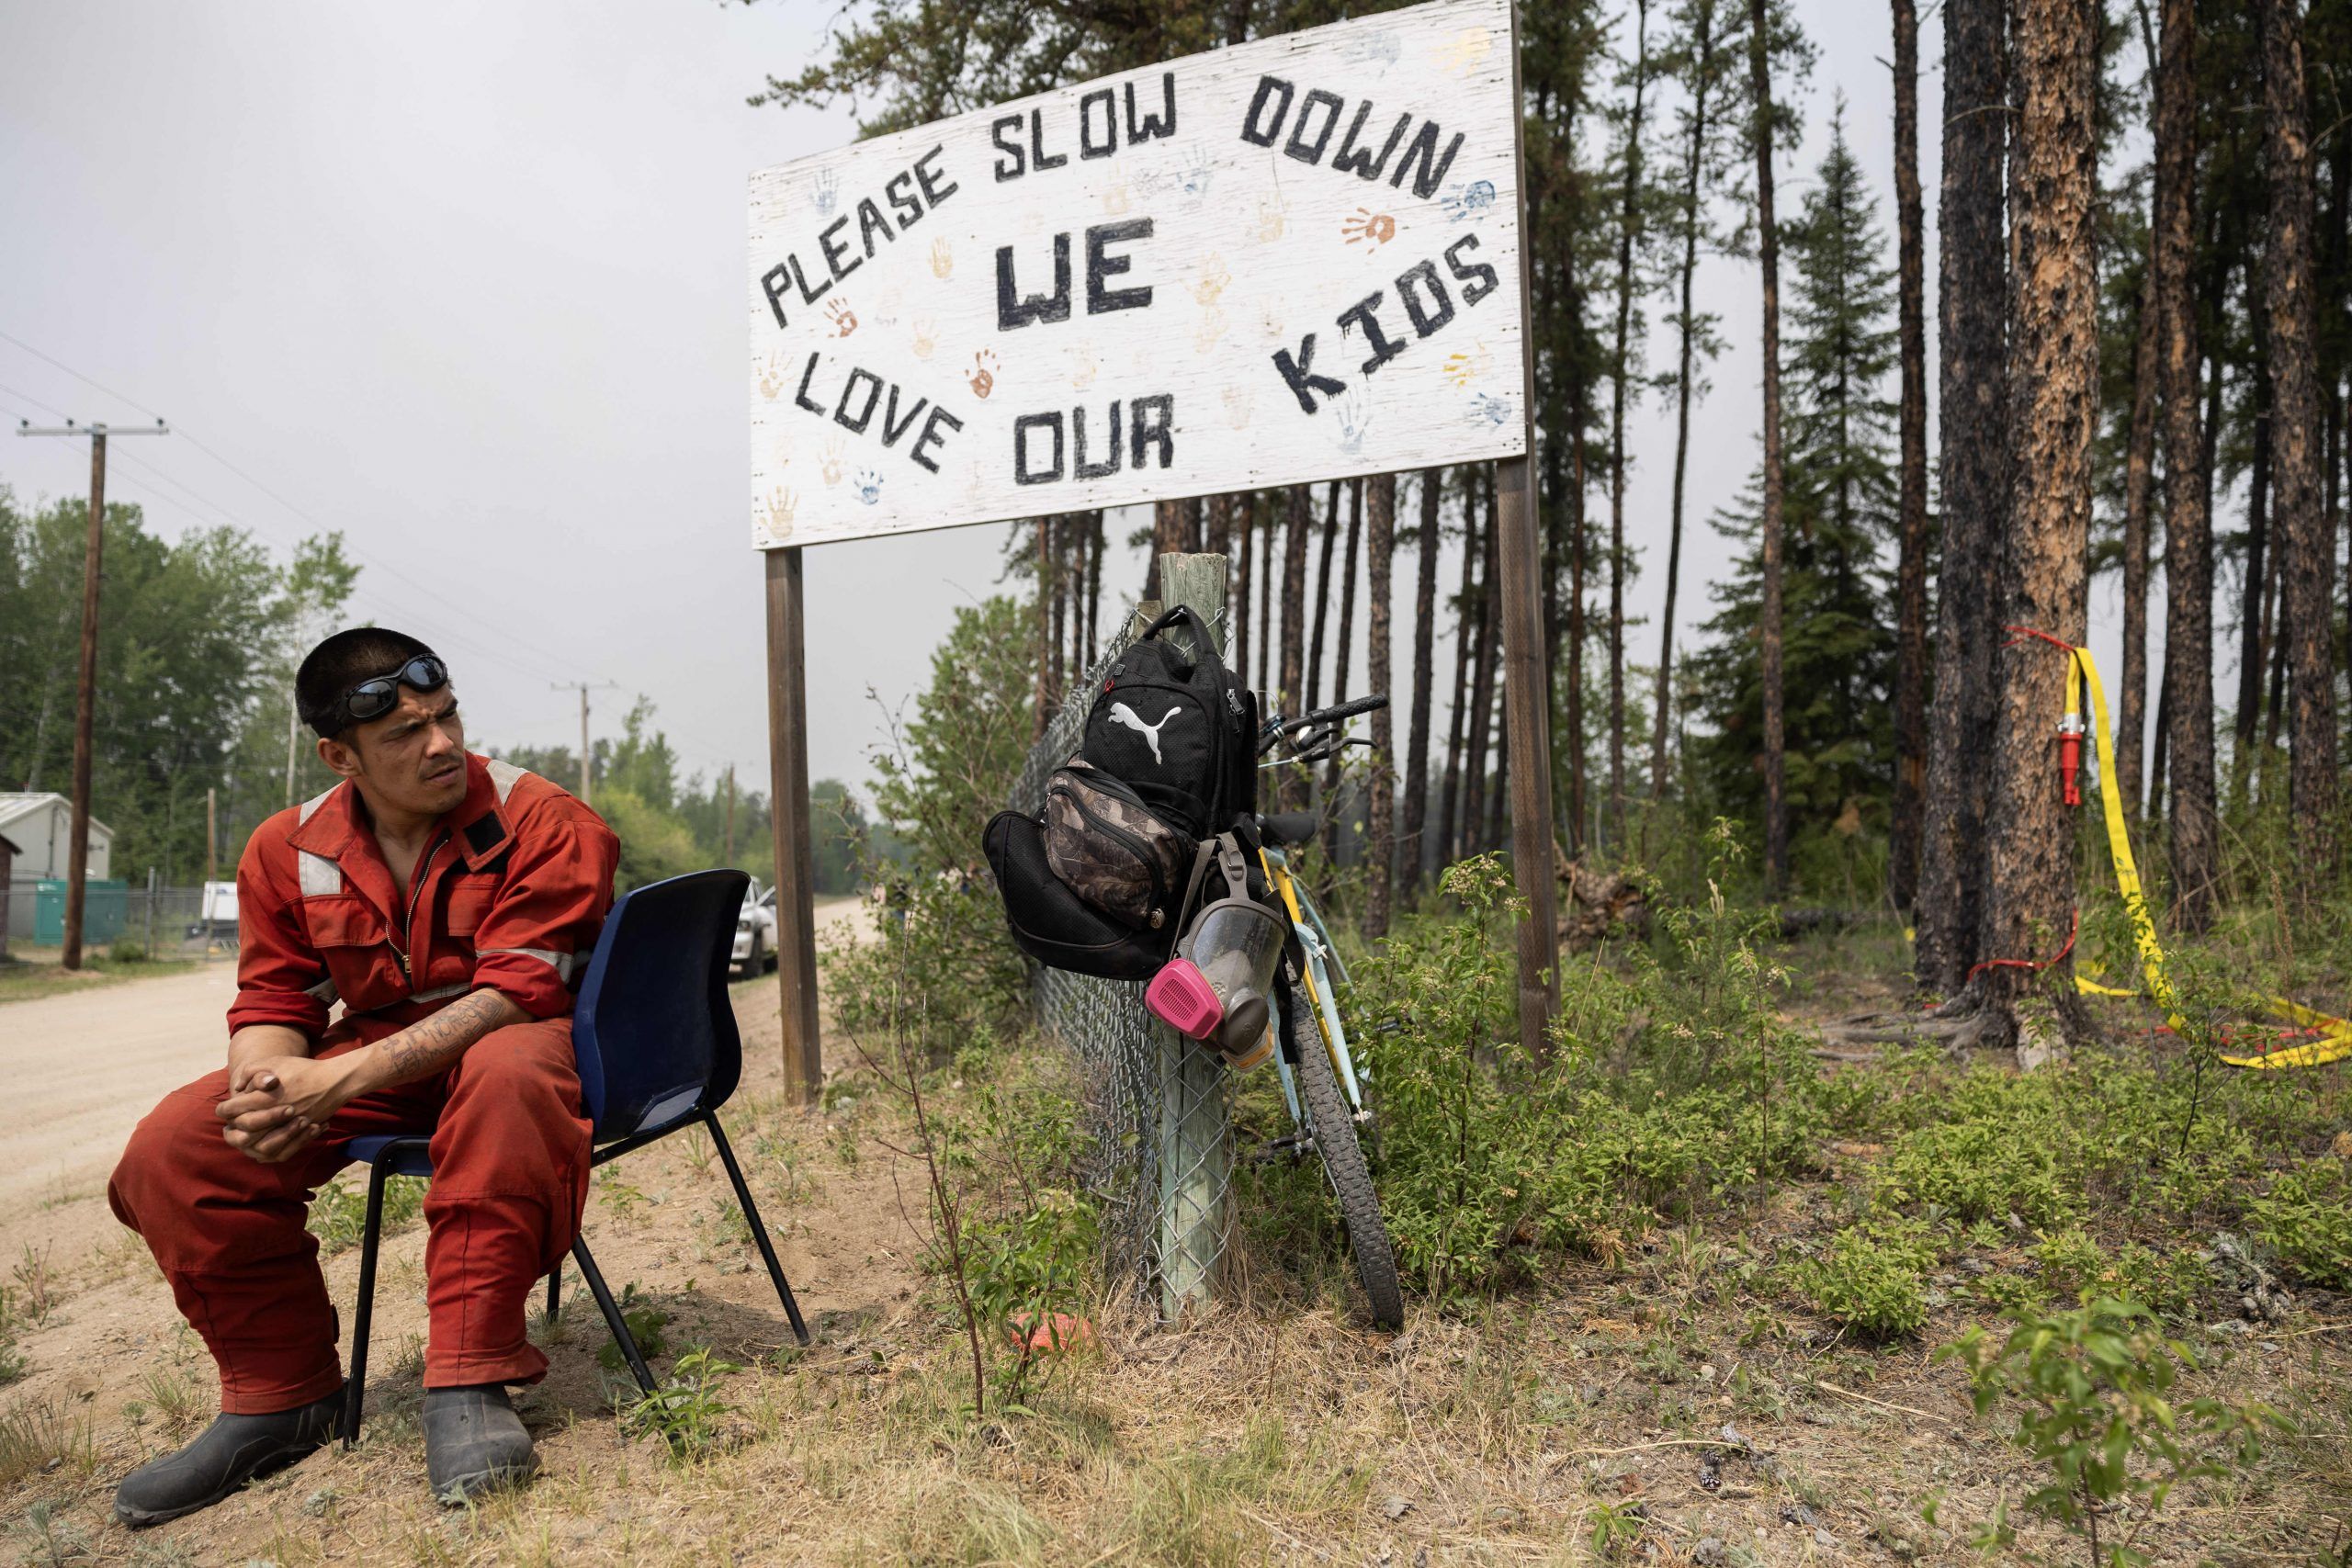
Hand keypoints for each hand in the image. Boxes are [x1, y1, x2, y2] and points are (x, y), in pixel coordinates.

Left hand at [216, 1056, 355, 1163]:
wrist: (334, 1080)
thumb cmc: (302, 1069)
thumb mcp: (274, 1061)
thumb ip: (250, 1072)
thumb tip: (238, 1088)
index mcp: (265, 1097)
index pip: (233, 1109)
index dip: (224, 1110)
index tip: (222, 1109)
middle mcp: (275, 1115)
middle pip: (244, 1131)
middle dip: (234, 1128)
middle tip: (231, 1126)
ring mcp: (289, 1127)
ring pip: (261, 1146)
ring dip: (251, 1143)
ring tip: (246, 1138)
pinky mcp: (301, 1135)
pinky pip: (282, 1152)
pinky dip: (271, 1153)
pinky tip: (264, 1148)